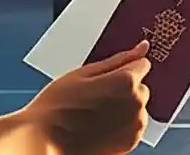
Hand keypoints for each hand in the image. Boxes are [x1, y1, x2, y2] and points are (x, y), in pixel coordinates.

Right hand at [21, 40, 151, 154]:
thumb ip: (117, 60)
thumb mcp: (83, 73)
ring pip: (136, 107)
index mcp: (126, 81)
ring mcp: (135, 125)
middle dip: (124, 88)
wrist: (47, 141)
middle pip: (140, 87)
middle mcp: (136, 104)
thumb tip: (141, 48)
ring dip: (123, 107)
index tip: (110, 75)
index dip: (124, 68)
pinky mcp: (131, 142)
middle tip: (96, 95)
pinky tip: (100, 125)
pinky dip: (121, 124)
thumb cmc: (59, 107)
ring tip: (95, 112)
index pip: (141, 64)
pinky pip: (133, 126)